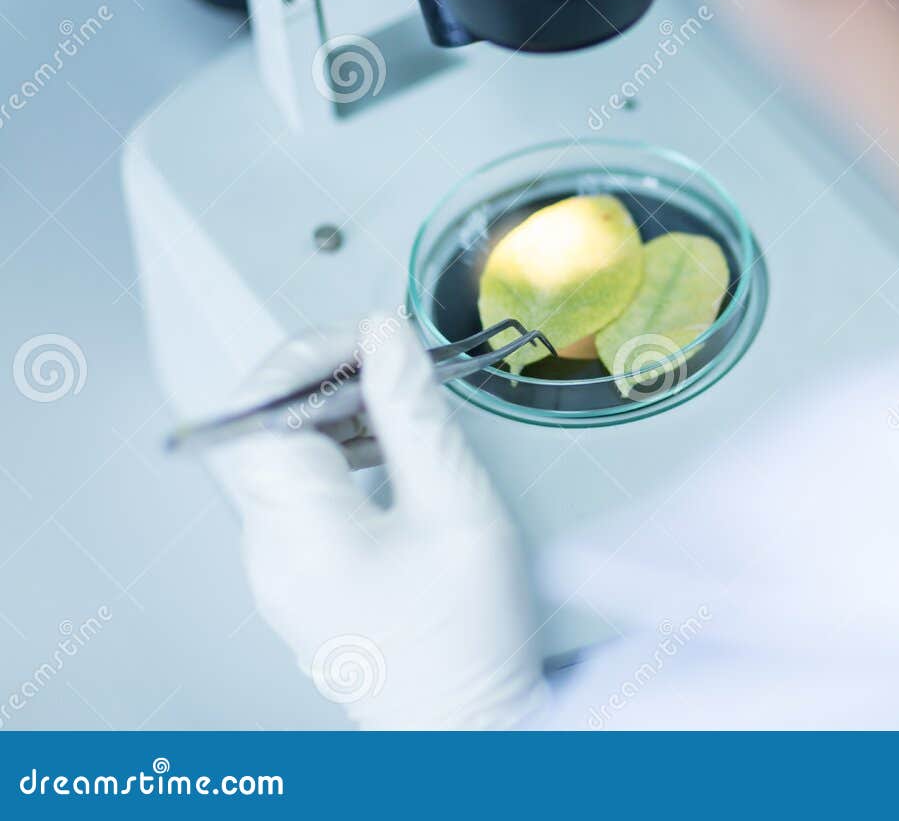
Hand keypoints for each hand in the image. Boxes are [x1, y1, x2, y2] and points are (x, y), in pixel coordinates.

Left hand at [204, 318, 543, 728]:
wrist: (461, 733)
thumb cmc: (464, 641)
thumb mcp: (456, 507)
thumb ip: (415, 412)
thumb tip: (388, 339)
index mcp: (296, 528)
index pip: (261, 404)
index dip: (312, 353)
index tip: (373, 337)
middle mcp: (268, 548)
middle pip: (262, 426)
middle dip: (325, 378)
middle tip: (392, 363)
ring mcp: (277, 566)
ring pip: (278, 455)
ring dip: (333, 414)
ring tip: (401, 407)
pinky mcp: (299, 576)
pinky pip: (299, 492)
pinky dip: (339, 455)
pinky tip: (393, 454)